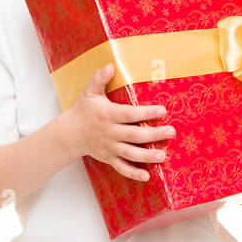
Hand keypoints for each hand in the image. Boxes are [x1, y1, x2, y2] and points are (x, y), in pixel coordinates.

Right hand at [62, 63, 174, 180]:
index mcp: (107, 115)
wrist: (70, 134)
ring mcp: (110, 148)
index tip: (162, 110)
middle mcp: (110, 133)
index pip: (130, 114)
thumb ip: (99, 78)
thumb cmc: (83, 110)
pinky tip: (147, 176)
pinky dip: (133, 173)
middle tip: (171, 132)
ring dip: (147, 156)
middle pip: (134, 136)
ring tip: (163, 156)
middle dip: (154, 135)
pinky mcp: (109, 158)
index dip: (146, 113)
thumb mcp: (89, 92)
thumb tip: (110, 65)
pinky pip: (122, 168)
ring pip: (131, 154)